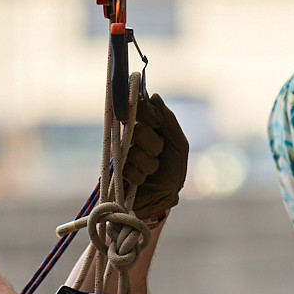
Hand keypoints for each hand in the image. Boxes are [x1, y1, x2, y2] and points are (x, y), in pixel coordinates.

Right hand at [121, 93, 188, 221]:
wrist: (165, 198)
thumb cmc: (173, 170)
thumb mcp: (178, 144)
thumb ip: (168, 120)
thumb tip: (154, 96)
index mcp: (146, 125)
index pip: (138, 108)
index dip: (144, 110)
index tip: (152, 118)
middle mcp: (131, 136)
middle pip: (138, 130)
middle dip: (154, 144)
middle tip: (159, 152)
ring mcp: (121, 153)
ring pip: (133, 152)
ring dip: (149, 164)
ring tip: (153, 170)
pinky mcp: (114, 171)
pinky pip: (127, 169)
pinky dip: (140, 177)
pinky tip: (143, 180)